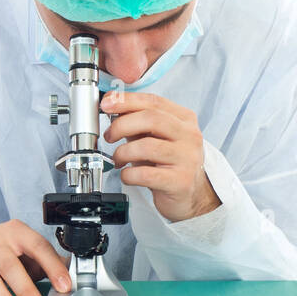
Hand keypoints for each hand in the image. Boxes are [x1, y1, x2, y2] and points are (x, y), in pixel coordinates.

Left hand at [102, 90, 220, 221]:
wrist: (189, 194)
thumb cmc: (168, 163)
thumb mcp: (154, 137)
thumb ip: (137, 122)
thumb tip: (112, 106)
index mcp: (184, 119)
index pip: (154, 102)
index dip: (126, 101)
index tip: (107, 103)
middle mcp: (189, 136)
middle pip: (151, 119)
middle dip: (121, 125)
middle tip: (109, 136)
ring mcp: (187, 159)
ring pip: (146, 146)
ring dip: (123, 152)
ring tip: (118, 159)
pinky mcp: (180, 181)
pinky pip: (145, 174)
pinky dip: (128, 174)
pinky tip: (127, 175)